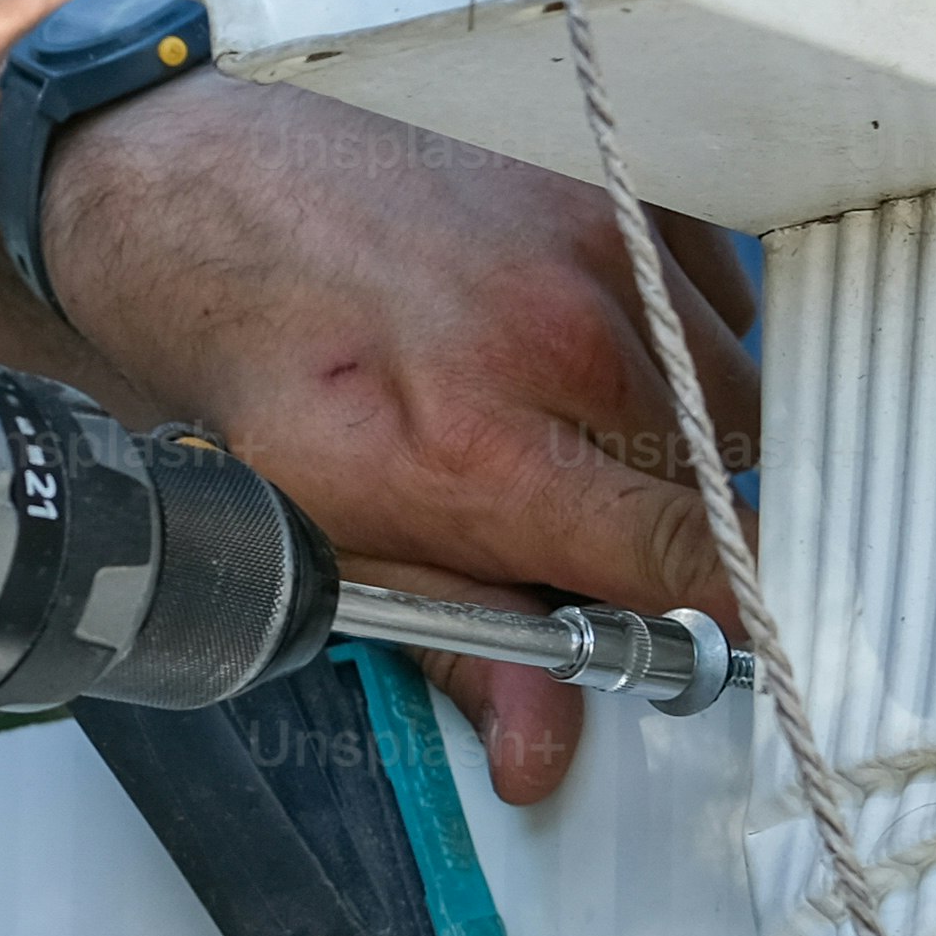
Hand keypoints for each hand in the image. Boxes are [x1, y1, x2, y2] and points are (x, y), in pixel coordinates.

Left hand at [37, 73, 758, 806]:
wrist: (204, 200)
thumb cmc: (258, 366)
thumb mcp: (332, 533)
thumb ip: (460, 638)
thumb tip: (545, 750)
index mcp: (483, 452)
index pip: (693, 556)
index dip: (725, 605)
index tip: (726, 624)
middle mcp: (556, 341)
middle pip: (725, 478)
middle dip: (683, 515)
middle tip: (598, 512)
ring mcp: (591, 245)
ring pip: (731, 385)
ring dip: (683, 424)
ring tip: (572, 418)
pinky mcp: (609, 185)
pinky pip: (715, 293)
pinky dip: (675, 332)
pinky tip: (585, 339)